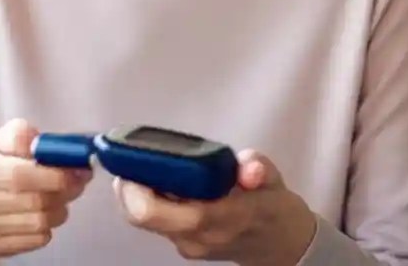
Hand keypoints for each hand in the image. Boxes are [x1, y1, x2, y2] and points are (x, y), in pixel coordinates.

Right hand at [0, 118, 91, 261]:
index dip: (55, 175)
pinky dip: (48, 226)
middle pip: (35, 203)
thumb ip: (20, 135)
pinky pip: (36, 240)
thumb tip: (47, 144)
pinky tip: (42, 212)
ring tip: (58, 195)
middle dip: (66, 190)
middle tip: (77, 180)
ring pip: (40, 223)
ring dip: (60, 208)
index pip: (19, 176)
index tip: (78, 169)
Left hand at [112, 149, 316, 264]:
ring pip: (145, 222)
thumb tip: (249, 168)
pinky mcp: (184, 246)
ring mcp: (190, 246)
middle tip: (128, 162)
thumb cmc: (273, 208)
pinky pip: (154, 224)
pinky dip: (148, 202)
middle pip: (144, 219)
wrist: (279, 246)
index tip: (134, 164)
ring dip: (136, 195)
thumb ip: (259, 168)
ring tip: (143, 167)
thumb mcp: (274, 182)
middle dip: (128, 189)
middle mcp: (200, 237)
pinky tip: (158, 183)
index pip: (171, 213)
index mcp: (224, 219)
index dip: (142, 191)